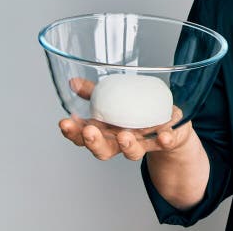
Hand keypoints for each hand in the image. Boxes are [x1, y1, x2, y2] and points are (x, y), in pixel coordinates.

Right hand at [58, 77, 193, 160]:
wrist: (168, 126)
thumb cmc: (134, 112)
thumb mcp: (114, 99)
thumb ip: (94, 92)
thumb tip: (73, 82)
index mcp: (106, 132)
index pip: (83, 137)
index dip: (73, 132)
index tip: (64, 122)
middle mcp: (121, 142)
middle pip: (104, 150)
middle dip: (95, 142)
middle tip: (89, 131)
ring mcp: (143, 143)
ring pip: (132, 151)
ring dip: (127, 145)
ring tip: (124, 135)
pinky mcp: (165, 140)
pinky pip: (165, 143)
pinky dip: (164, 140)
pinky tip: (165, 136)